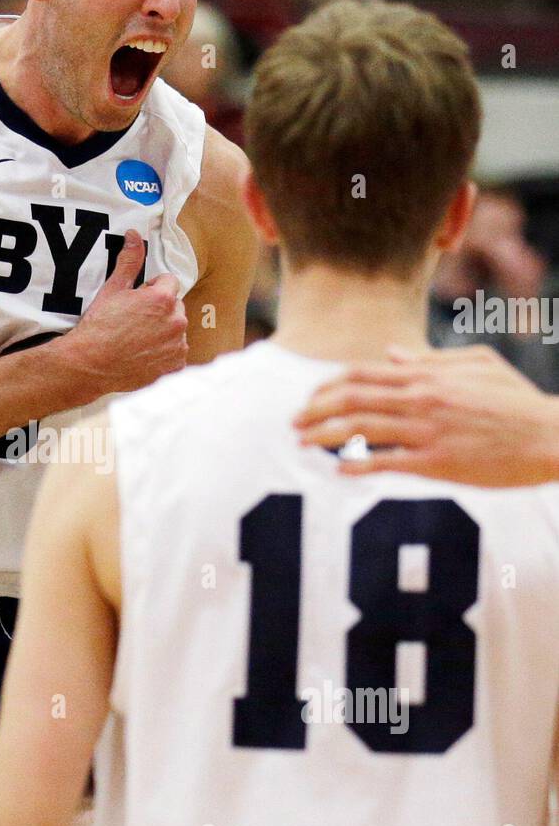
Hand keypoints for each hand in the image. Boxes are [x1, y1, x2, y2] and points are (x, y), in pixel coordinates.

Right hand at [59, 230, 187, 399]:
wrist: (91, 364)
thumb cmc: (100, 327)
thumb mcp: (113, 289)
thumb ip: (129, 262)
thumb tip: (134, 236)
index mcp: (163, 299)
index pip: (169, 282)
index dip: (151, 289)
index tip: (137, 300)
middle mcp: (176, 321)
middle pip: (175, 306)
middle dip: (160, 310)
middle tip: (135, 321)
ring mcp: (177, 345)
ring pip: (176, 330)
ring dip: (163, 332)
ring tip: (138, 339)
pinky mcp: (175, 366)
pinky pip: (176, 353)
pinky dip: (165, 354)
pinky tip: (144, 355)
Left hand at [294, 344, 558, 486]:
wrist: (551, 437)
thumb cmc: (518, 401)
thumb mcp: (479, 365)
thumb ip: (432, 359)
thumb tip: (391, 354)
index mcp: (428, 375)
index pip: (362, 374)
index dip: (327, 386)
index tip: (309, 399)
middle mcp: (421, 399)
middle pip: (351, 400)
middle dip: (314, 411)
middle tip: (293, 424)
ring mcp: (427, 431)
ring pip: (360, 429)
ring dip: (324, 436)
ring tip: (303, 445)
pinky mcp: (437, 462)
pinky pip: (387, 463)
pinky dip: (358, 466)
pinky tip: (340, 471)